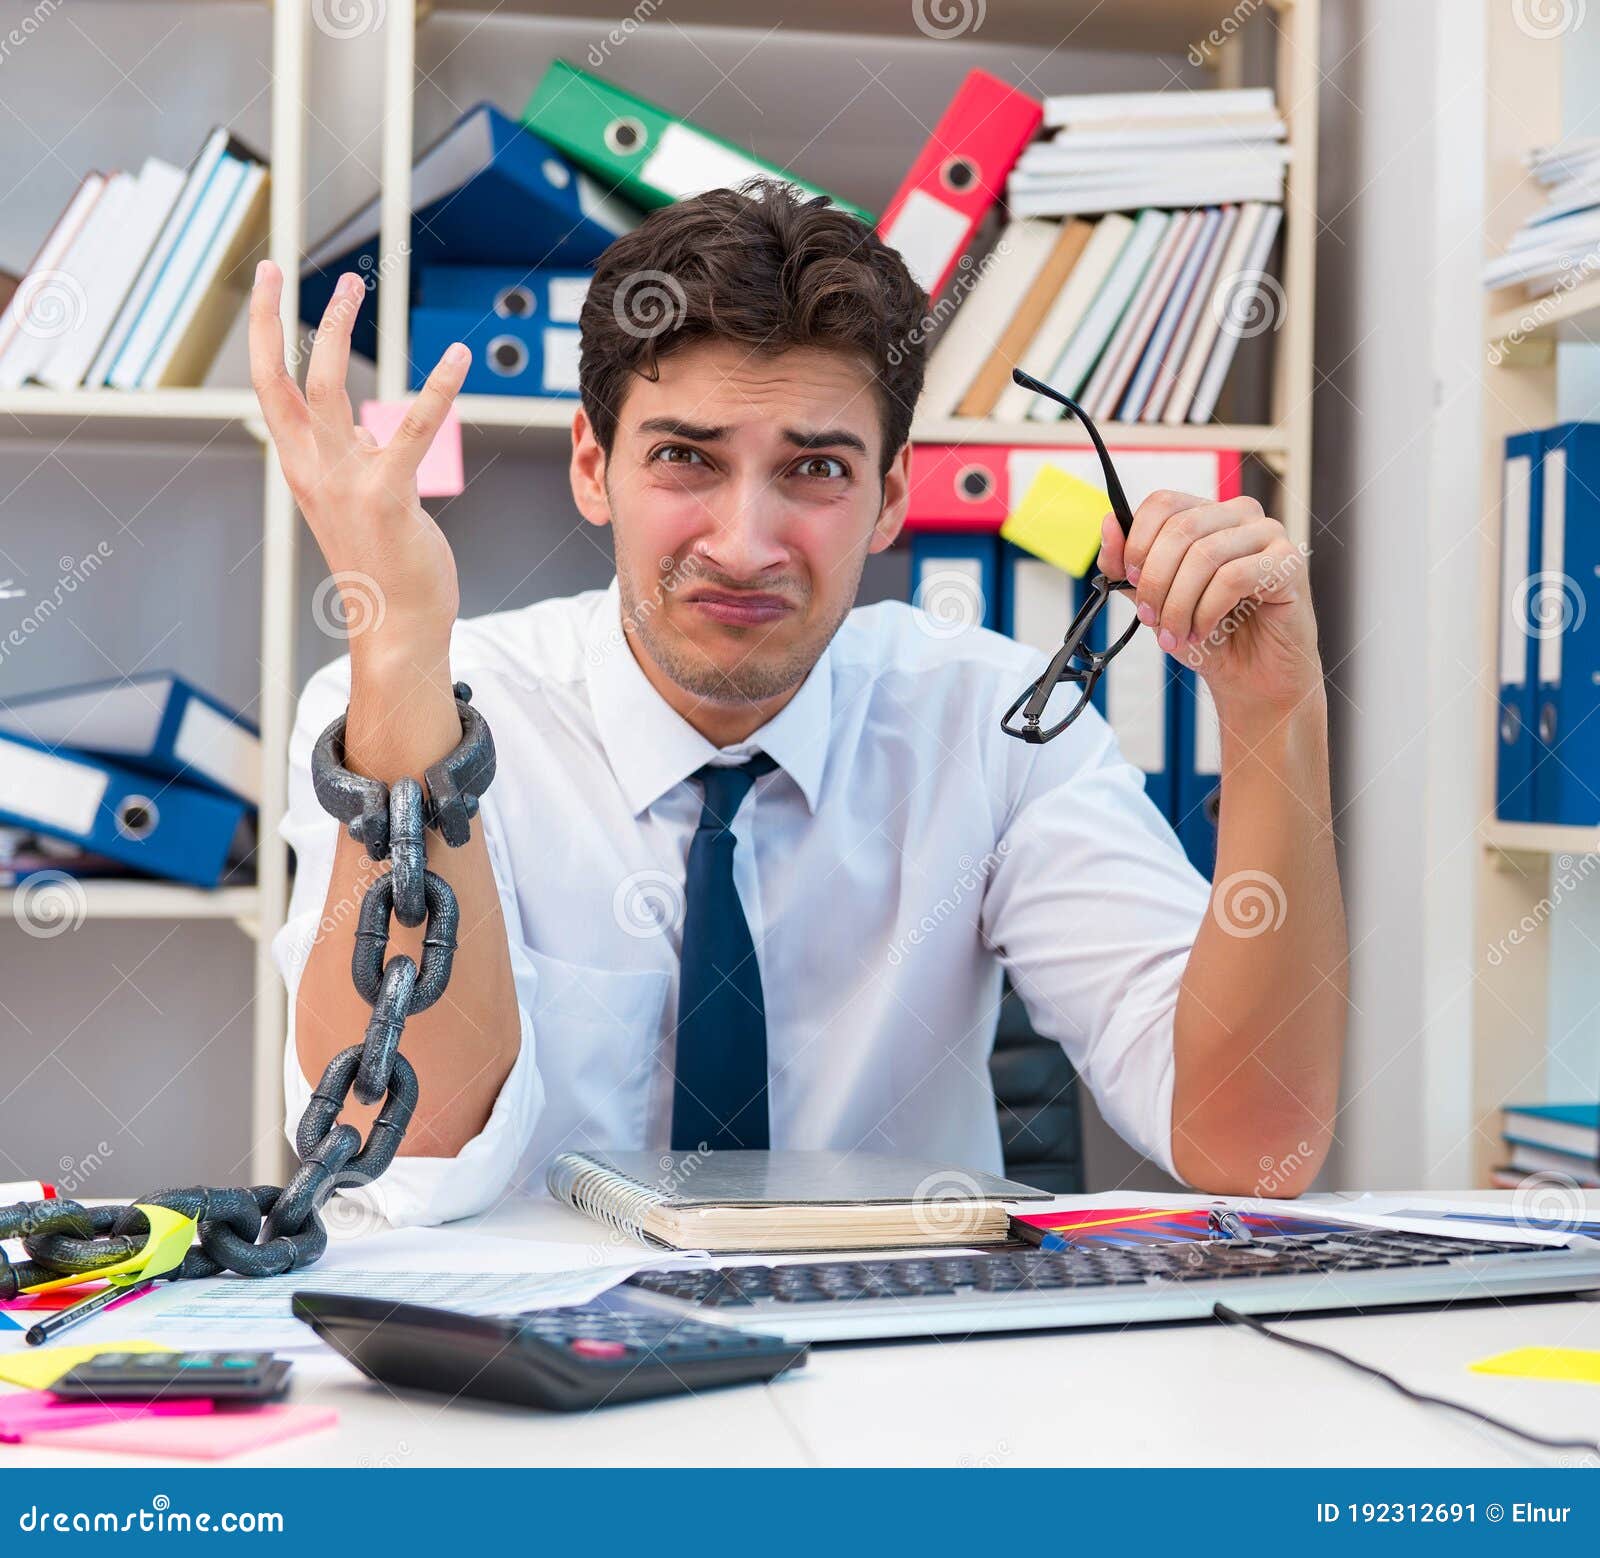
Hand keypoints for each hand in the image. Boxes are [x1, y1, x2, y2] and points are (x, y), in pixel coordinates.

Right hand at [248, 261, 468, 671]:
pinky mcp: (388, 496)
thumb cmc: (386, 565)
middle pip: (279, 380)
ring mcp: (345, 482)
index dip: (268, 338)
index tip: (272, 287)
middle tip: (276, 264)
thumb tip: (368, 429)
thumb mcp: (360, 502)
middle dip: (275, 319)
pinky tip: (457, 357)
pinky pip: (411, 430)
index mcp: (305, 469)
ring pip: (329, 389)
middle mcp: (313, 470)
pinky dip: (436, 389)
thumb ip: (357, 460)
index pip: (271, 391)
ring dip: (337, 331)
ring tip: (352, 285)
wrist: (397, 625)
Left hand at [1096, 491, 1321, 717]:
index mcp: (1205, 515)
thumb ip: (1126, 566)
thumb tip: (1108, 524)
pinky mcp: (1288, 562)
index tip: (1129, 579)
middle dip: (1155, 581)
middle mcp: (1238, 514)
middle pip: (1180, 529)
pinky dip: (1207, 611)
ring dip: (1179, 605)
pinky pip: (1234, 578)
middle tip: (1149, 618)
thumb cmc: (1208, 634)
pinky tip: (1203, 631)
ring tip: (1175, 635)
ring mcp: (1267, 534)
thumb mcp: (1155, 600)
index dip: (1137, 542)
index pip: (1163, 504)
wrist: (1250, 676)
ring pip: (1205, 556)